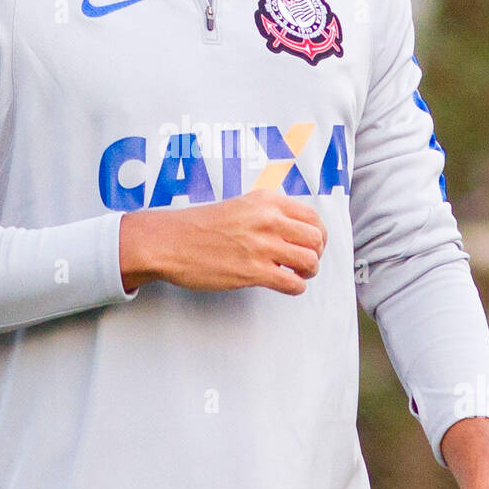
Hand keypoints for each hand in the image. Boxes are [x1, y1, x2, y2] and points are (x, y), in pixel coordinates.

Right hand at [119, 187, 327, 294]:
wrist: (170, 242)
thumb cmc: (201, 226)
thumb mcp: (240, 205)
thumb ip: (268, 212)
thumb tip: (294, 228)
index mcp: (267, 201)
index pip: (313, 217)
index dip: (318, 235)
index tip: (311, 245)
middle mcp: (268, 220)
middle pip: (316, 239)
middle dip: (316, 254)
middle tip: (305, 263)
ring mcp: (261, 246)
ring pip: (310, 262)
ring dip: (308, 272)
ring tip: (296, 275)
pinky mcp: (252, 272)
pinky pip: (293, 284)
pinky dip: (296, 288)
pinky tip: (285, 285)